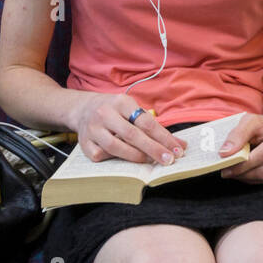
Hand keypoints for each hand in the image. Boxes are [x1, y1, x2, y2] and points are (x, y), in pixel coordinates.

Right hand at [68, 93, 185, 165]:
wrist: (83, 109)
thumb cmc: (115, 111)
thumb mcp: (132, 110)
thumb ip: (154, 127)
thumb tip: (179, 145)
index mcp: (121, 102)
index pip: (146, 122)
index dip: (164, 138)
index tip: (178, 150)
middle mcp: (105, 113)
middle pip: (132, 135)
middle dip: (153, 149)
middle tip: (169, 160)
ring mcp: (92, 128)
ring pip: (115, 147)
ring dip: (136, 157)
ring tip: (149, 161)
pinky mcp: (84, 143)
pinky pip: (101, 156)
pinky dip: (114, 159)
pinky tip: (124, 160)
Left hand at [218, 114, 262, 183]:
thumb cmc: (262, 126)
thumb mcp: (249, 121)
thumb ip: (237, 134)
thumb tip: (225, 153)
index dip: (243, 162)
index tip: (226, 164)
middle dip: (242, 172)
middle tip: (225, 171)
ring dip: (245, 177)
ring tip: (233, 170)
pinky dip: (251, 179)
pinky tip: (245, 170)